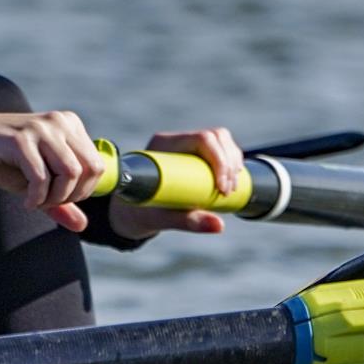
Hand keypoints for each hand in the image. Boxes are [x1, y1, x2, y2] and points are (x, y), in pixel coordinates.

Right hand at [0, 104, 103, 233]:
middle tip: (48, 203)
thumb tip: (82, 226)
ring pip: (70, 173)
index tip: (58, 199)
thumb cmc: (0, 158)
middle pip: (89, 169)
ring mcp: (41, 128)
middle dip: (72, 196)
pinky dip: (36, 197)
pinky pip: (40, 176)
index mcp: (70, 126)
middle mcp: (60, 123)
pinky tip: (25, 201)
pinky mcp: (20, 139)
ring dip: (54, 198)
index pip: (98, 166)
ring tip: (36, 202)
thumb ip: (60, 200)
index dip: (83, 191)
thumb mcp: (34, 180)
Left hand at [108, 128, 245, 241]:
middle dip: (229, 163)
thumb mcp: (162, 219)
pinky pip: (223, 148)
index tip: (221, 188)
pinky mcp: (196, 154)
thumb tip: (220, 226)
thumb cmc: (139, 213)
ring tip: (230, 188)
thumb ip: (189, 221)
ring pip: (223, 140)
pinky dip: (232, 163)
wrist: (130, 213)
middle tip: (227, 191)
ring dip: (233, 162)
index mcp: (164, 146)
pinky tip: (232, 180)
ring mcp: (187, 145)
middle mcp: (176, 140)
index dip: (219, 159)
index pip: (201, 139)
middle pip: (216, 137)